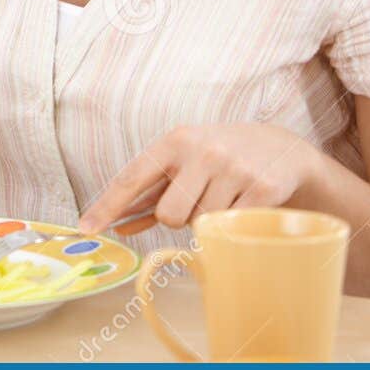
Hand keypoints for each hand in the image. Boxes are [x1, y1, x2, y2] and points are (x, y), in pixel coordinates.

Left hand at [77, 122, 317, 235]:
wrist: (283, 148)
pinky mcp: (263, 188)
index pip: (132, 177)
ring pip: (202, 224)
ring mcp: (234, 168)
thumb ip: (150, 193)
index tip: (86, 228)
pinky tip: (245, 204)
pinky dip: (234, 224)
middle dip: (177, 218)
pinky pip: (233, 227)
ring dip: (209, 220)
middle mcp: (202, 151)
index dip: (107, 205)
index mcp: (174, 141)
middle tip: (197, 201)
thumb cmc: (219, 158)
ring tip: (225, 197)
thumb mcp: (182, 163)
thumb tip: (118, 224)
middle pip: (168, 215)